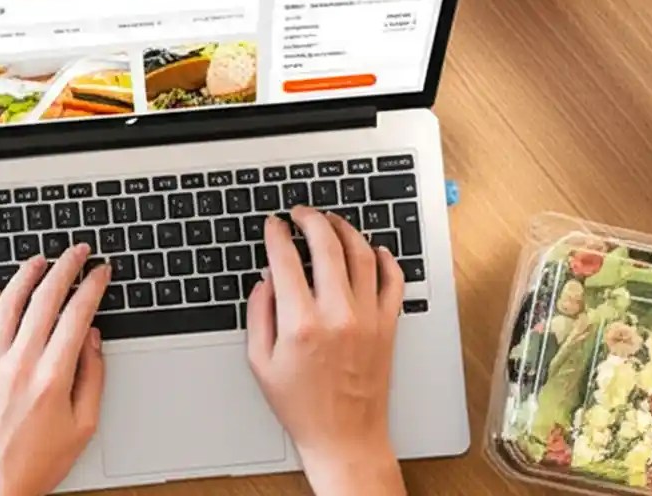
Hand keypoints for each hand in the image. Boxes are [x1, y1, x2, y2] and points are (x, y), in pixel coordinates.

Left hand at [0, 245, 109, 495]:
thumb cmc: (36, 463)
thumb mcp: (83, 426)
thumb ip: (93, 378)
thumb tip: (92, 338)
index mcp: (52, 378)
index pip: (77, 315)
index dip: (92, 287)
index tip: (101, 272)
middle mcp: (18, 364)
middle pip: (44, 300)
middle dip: (65, 268)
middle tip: (77, 252)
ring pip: (7, 304)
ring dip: (25, 276)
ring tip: (40, 260)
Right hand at [246, 207, 406, 495]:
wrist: (344, 436)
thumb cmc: (301, 405)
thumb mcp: (260, 362)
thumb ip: (258, 314)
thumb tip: (265, 279)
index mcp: (300, 323)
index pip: (286, 259)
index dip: (277, 234)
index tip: (273, 225)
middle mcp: (337, 315)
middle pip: (327, 245)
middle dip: (310, 219)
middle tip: (301, 213)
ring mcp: (367, 318)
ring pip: (362, 254)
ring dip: (345, 229)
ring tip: (331, 222)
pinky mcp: (388, 326)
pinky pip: (393, 280)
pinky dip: (385, 258)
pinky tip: (374, 248)